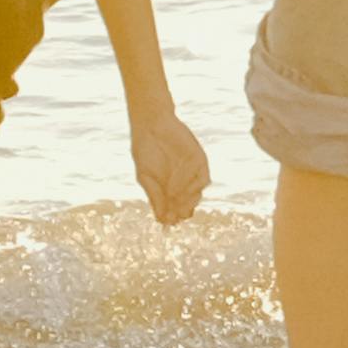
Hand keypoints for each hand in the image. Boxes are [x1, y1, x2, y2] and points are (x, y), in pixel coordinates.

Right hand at [130, 105, 210, 224]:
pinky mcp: (200, 162)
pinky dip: (191, 187)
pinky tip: (176, 188)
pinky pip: (202, 180)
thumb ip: (155, 197)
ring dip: (186, 201)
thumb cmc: (145, 150)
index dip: (172, 217)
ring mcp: (193, 173)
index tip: (167, 222)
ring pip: (196, 195)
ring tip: (173, 201)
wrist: (152, 125)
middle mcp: (184, 183)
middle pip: (188, 206)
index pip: (176, 210)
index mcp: (170, 189)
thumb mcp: (146, 177)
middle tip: (173, 215)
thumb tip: (162, 220)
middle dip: (180, 212)